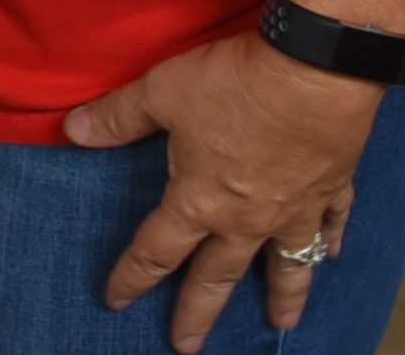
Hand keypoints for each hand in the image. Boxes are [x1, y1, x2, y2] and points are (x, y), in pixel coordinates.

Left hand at [66, 31, 383, 350]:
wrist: (311, 77)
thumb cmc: (230, 85)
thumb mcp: (159, 92)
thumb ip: (118, 117)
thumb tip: (71, 132)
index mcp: (200, 200)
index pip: (157, 249)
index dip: (133, 276)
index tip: (115, 301)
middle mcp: (247, 219)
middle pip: (218, 274)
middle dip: (199, 311)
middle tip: (187, 346)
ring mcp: (295, 210)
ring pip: (287, 265)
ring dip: (283, 296)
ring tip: (282, 325)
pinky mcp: (333, 189)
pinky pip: (331, 225)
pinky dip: (330, 242)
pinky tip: (333, 255)